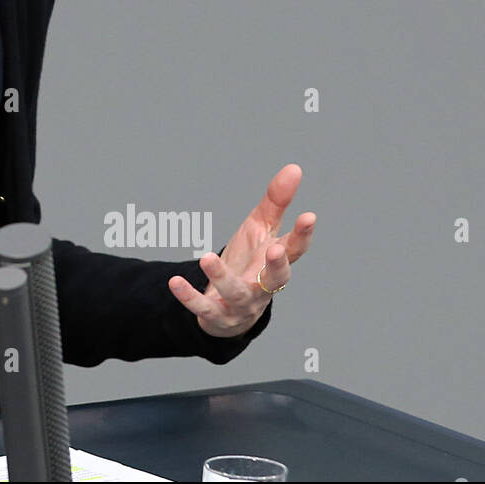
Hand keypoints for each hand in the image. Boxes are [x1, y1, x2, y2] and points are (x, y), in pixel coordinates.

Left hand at [167, 163, 315, 338]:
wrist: (229, 306)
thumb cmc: (250, 262)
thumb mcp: (260, 229)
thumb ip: (276, 202)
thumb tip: (294, 168)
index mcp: (275, 262)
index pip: (295, 250)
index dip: (303, 234)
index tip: (309, 216)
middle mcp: (264, 286)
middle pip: (276, 279)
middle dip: (277, 266)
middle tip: (275, 249)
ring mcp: (242, 303)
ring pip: (236, 293)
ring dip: (222, 277)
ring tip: (207, 257)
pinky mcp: (217, 316)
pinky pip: (203, 307)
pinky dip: (189, 296)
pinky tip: (175, 281)